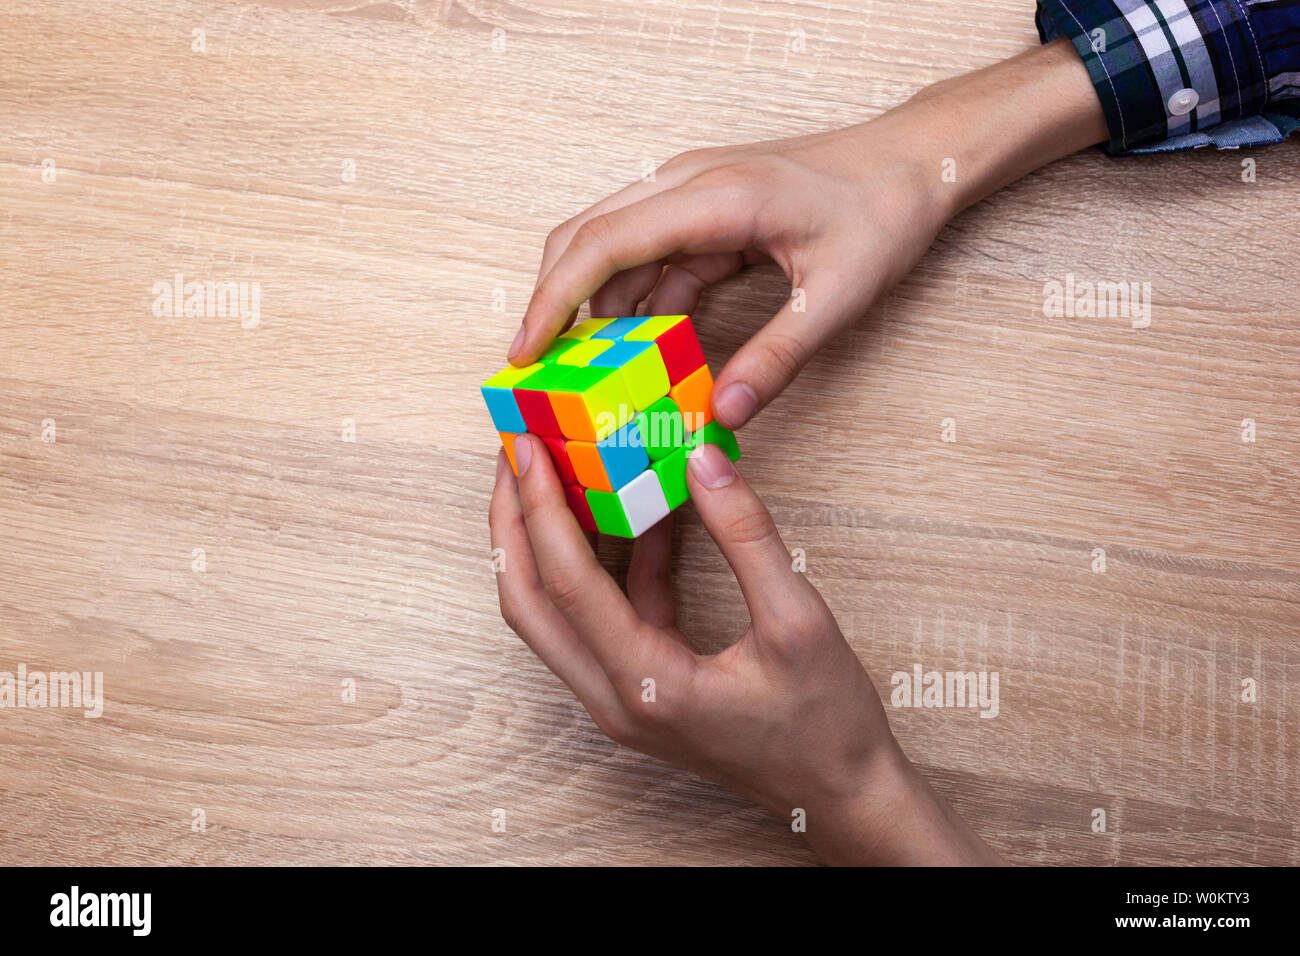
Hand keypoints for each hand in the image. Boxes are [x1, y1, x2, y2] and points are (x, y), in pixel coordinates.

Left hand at [488, 435, 1003, 864]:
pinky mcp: (642, 688)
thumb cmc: (826, 724)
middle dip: (514, 524)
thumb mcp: (798, 620)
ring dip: (549, 543)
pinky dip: (611, 564)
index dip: (542, 509)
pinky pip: (606, 617)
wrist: (842, 794)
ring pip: (556, 612)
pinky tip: (640, 514)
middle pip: (529, 603)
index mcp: (647, 686)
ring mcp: (622, 698)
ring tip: (555, 472)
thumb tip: (702, 460)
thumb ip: (747, 536)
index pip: (568, 585)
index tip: (528, 449)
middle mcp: (615, 699)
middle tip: (516, 453)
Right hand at [508, 37, 1106, 430]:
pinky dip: (637, 305)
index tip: (524, 353)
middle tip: (535, 372)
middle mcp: (689, 184)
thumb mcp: (838, 295)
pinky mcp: (707, 212)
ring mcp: (695, 194)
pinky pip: (653, 258)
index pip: (603, 244)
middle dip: (554, 304)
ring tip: (585, 377)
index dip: (554, 301)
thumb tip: (720, 414)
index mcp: (713, 197)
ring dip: (595, 308)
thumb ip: (777, 357)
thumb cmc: (884, 211)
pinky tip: (641, 355)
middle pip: (588, 238)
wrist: (919, 161)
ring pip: (614, 248)